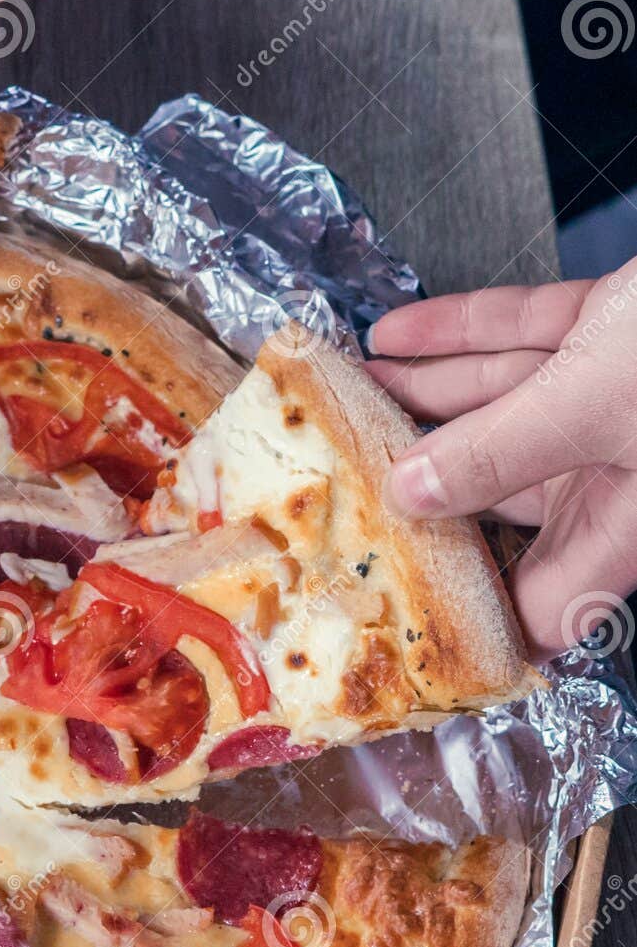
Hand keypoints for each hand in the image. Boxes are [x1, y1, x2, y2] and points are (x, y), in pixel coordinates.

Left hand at [366, 263, 636, 656]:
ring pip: (500, 408)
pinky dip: (463, 333)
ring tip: (347, 396)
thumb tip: (412, 494)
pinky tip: (395, 334)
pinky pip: (529, 339)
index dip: (476, 614)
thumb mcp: (594, 407)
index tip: (397, 609)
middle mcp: (621, 474)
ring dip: (422, 397)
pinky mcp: (624, 331)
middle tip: (338, 482)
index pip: (541, 603)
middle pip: (497, 497)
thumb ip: (498, 456)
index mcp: (627, 522)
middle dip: (418, 484)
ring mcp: (620, 402)